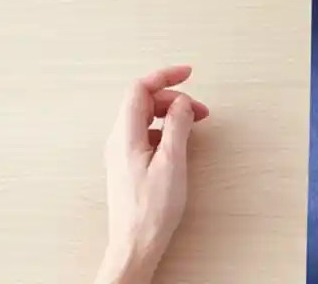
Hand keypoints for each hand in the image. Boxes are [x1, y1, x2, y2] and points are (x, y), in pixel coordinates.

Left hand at [96, 66, 209, 283]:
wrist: (134, 245)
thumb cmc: (152, 210)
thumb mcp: (172, 163)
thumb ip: (177, 127)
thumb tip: (182, 103)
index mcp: (125, 135)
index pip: (140, 89)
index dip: (164, 76)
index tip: (188, 73)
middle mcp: (118, 140)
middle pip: (142, 101)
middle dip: (172, 97)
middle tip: (199, 109)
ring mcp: (120, 153)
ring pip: (143, 117)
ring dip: (169, 113)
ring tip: (194, 123)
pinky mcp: (127, 164)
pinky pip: (144, 133)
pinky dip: (163, 128)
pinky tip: (178, 141)